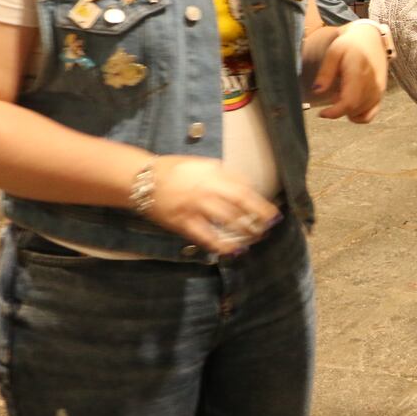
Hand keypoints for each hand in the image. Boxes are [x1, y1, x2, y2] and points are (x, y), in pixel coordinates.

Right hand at [145, 156, 281, 256]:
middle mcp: (207, 191)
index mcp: (213, 175)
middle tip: (269, 228)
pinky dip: (220, 245)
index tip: (273, 213)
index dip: (260, 204)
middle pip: (239, 207)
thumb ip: (225, 175)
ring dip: (244, 232)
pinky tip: (232, 251)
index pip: (244, 191)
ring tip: (255, 238)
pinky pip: (205, 237)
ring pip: (225, 222)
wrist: (142, 180)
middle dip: (257, 219)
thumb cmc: (175, 170)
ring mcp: (194, 208)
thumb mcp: (204, 164)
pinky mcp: (182, 223)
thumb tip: (247, 186)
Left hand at [312, 21, 387, 121]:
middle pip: (354, 109)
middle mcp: (372, 84)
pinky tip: (351, 106)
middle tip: (332, 95)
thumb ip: (325, 72)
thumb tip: (317, 91)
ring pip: (361, 113)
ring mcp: (379, 90)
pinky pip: (370, 114)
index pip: (349, 102)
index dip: (334, 112)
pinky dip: (358, 116)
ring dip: (347, 111)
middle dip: (338, 110)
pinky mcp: (381, 94)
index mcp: (359, 73)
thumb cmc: (350, 44)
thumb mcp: (333, 52)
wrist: (371, 38)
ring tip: (341, 94)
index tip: (321, 113)